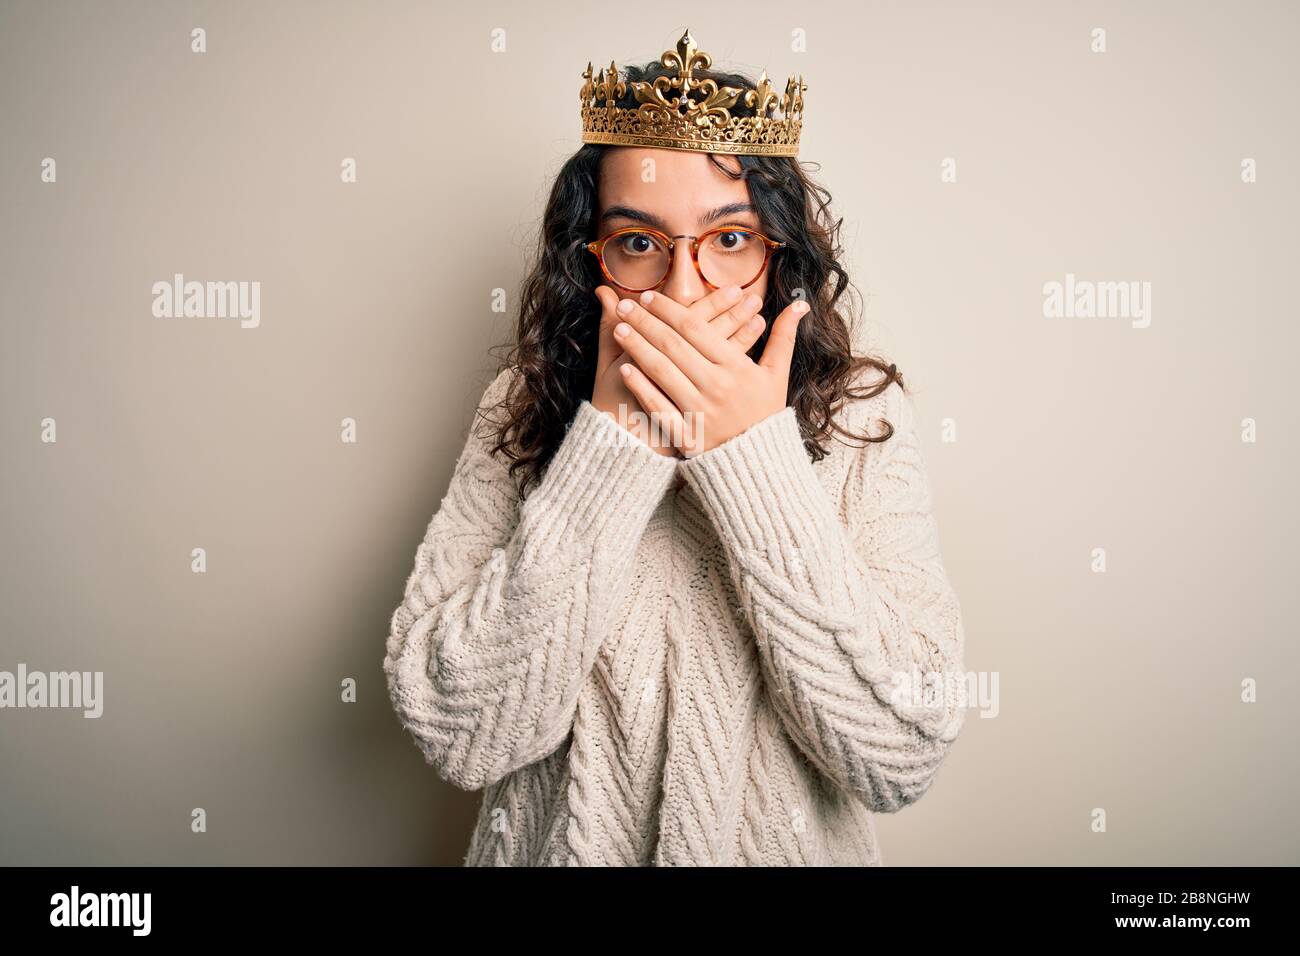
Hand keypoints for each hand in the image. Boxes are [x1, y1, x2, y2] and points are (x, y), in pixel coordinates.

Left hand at [609, 284, 808, 456]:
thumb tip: (800, 303)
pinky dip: (641, 387)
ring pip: (662, 371)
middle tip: (625, 304)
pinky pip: (659, 406)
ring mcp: (700, 411)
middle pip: (673, 345)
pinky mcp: (687, 435)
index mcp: (736, 367)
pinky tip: (625, 368)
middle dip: (645, 321)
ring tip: (619, 328)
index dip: (669, 309)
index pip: (695, 329)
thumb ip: (784, 337)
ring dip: (638, 347)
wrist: (761, 464)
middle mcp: (716, 386)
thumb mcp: (778, 374)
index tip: (649, 296)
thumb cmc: (766, 414)